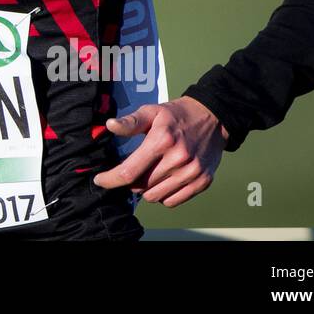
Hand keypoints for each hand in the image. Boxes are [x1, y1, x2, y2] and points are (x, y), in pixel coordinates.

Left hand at [91, 96, 227, 206]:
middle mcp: (177, 159)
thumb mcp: (152, 111)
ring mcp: (191, 173)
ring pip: (154, 196)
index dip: (110, 179)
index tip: (99, 180)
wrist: (213, 118)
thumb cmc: (177, 115)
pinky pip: (172, 201)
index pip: (129, 171)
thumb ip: (130, 122)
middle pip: (140, 185)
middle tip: (131, 169)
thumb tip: (110, 125)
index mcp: (161, 141)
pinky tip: (162, 181)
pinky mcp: (202, 182)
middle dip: (129, 180)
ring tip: (148, 173)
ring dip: (145, 189)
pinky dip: (162, 195)